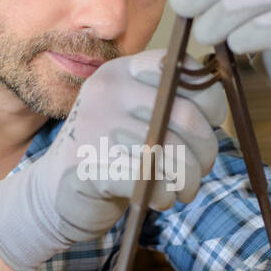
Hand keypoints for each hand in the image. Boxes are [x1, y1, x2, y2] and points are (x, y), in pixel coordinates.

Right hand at [0, 49, 226, 270]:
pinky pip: (153, 181)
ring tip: (182, 190)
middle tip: (200, 171)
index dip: (209, 102)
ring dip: (188, 181)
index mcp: (121, 72)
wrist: (53, 195)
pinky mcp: (93, 165)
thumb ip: (168, 103)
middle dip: (205, 151)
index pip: (182, 70)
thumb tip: (216, 108)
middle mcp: (107, 91)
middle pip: (186, 117)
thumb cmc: (108, 156)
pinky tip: (157, 200)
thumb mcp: (133, 116)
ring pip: (174, 154)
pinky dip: (164, 197)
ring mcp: (96, 126)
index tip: (208, 126)